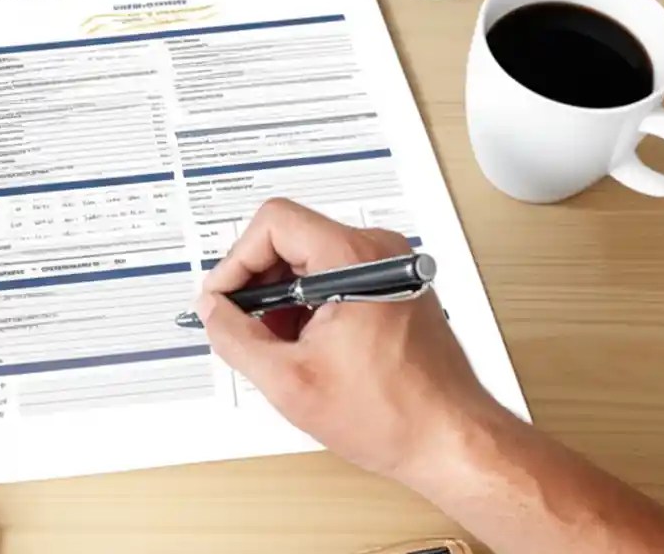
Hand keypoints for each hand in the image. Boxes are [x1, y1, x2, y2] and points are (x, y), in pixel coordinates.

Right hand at [195, 199, 505, 484]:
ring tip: (277, 345)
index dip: (237, 260)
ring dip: (282, 299)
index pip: (274, 222)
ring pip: (310, 260)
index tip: (224, 297)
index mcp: (355, 259)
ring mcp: (390, 269)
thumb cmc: (393, 414)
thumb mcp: (288, 380)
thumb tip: (213, 311)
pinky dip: (308, 306)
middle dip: (258, 283)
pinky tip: (304, 347)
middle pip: (291, 238)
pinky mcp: (394, 289)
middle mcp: (378, 253)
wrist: (451, 440)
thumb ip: (235, 337)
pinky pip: (334, 278)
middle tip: (241, 323)